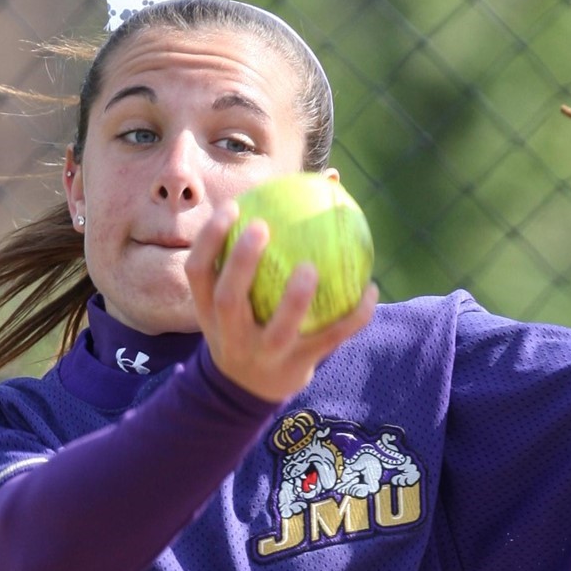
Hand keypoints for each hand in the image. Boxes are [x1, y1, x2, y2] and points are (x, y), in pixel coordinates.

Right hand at [186, 201, 377, 402]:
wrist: (248, 391)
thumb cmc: (250, 320)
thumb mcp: (239, 294)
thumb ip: (264, 245)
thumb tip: (327, 179)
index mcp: (209, 310)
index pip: (198, 271)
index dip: (209, 240)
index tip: (233, 208)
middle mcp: (229, 333)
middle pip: (227, 298)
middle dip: (241, 263)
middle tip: (261, 227)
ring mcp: (261, 355)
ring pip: (277, 329)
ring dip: (293, 300)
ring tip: (311, 268)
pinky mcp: (294, 369)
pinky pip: (328, 341)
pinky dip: (353, 318)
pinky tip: (372, 290)